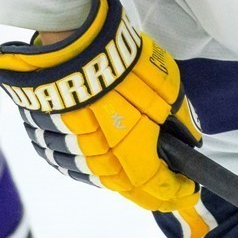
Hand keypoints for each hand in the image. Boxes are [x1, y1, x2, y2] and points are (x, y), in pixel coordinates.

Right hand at [0, 0, 202, 211]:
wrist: (71, 44)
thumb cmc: (124, 67)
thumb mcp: (168, 90)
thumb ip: (179, 122)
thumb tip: (187, 140)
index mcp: (131, 158)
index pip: (158, 189)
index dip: (177, 192)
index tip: (190, 189)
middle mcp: (99, 166)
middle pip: (129, 190)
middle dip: (153, 192)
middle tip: (170, 188)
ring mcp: (69, 155)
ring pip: (101, 179)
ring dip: (123, 177)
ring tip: (141, 171)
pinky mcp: (46, 141)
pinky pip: (74, 163)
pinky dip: (95, 163)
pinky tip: (107, 155)